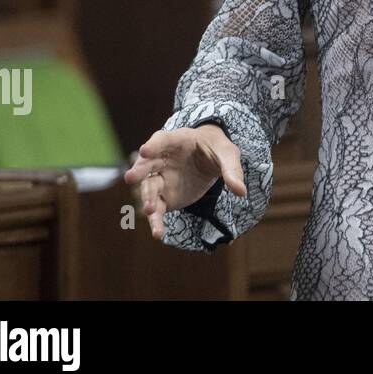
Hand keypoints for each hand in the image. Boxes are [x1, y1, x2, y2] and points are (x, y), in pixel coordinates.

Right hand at [124, 124, 246, 239]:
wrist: (210, 160)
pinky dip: (156, 221)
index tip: (144, 151)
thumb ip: (232, 171)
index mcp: (178, 140)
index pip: (163, 140)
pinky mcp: (163, 196)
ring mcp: (161, 178)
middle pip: (148, 163)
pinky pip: (157, 209)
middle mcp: (163, 159)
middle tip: (132, 177)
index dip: (153, 145)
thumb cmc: (217, 150)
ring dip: (148, 198)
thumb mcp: (228, 154)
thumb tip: (241, 191)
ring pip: (149, 188)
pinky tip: (158, 233)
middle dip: (140, 169)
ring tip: (150, 210)